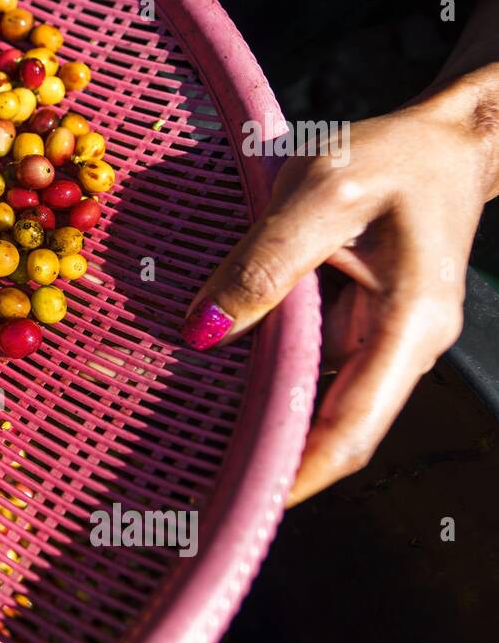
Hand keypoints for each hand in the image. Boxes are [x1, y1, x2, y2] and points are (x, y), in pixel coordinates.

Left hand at [181, 66, 498, 504]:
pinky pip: (314, 366)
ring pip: (322, 400)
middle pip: (337, 428)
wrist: (445, 140)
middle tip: (199, 486)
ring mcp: (386, 340)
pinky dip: (272, 379)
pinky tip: (223, 384)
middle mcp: (404, 347)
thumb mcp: (318, 192)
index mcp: (409, 324)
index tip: (245, 502)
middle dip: (275, 458)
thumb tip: (204, 331)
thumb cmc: (390, 157)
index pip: (353, 429)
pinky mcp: (365, 325)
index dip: (300, 474)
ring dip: (268, 421)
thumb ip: (262, 264)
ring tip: (197, 445)